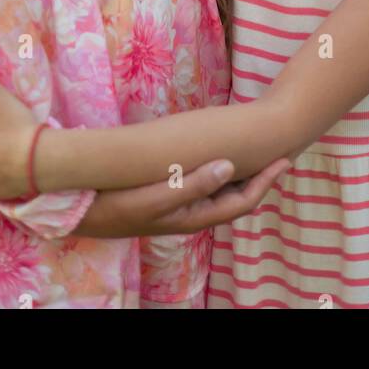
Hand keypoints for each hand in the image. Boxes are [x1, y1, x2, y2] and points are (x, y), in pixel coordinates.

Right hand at [70, 158, 292, 237]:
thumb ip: (192, 182)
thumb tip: (230, 166)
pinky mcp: (167, 195)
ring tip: (258, 151)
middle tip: (280, 153)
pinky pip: (203, 184)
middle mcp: (192, 214)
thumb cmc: (118, 204)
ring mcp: (179, 206)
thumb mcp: (156, 197)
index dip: (266, 183)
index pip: (242, 202)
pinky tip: (217, 154)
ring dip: (241, 174)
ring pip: (221, 191)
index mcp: (195, 216)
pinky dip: (218, 170)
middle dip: (260, 177)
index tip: (286, 160)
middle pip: (236, 198)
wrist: (82, 210)